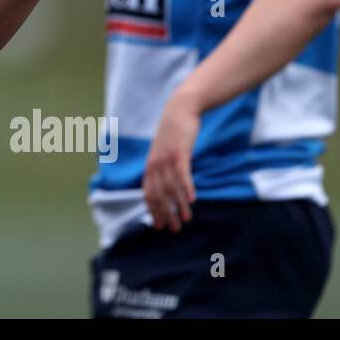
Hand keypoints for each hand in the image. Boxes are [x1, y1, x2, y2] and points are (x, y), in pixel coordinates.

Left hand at [142, 92, 200, 232]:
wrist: (179, 110)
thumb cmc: (173, 134)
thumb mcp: (164, 153)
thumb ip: (163, 169)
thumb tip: (167, 188)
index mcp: (150, 166)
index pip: (148, 194)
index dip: (153, 211)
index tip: (160, 226)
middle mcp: (155, 165)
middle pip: (158, 195)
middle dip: (165, 214)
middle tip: (174, 229)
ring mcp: (166, 159)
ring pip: (171, 188)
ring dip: (178, 206)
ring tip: (186, 219)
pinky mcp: (179, 153)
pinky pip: (182, 174)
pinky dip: (186, 188)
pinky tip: (191, 200)